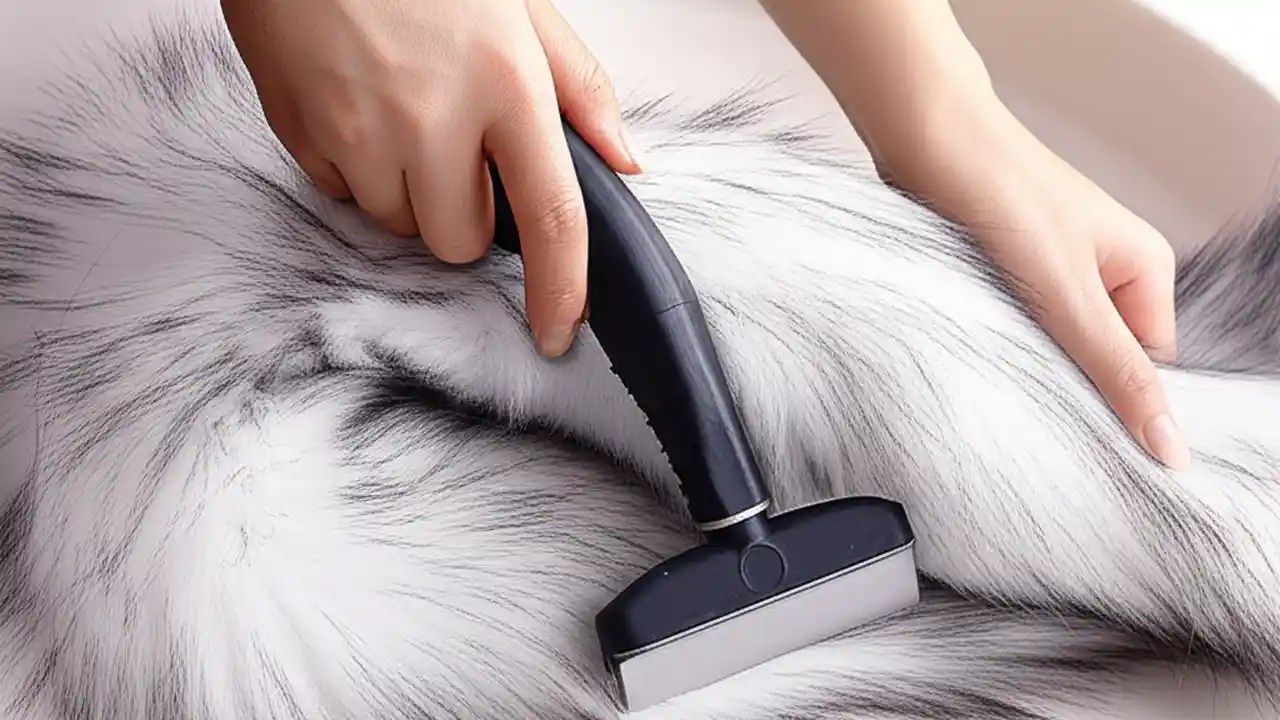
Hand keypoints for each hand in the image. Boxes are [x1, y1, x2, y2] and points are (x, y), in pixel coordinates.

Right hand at [221, 0, 640, 356]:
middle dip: (467, 217)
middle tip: (456, 148)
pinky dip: (357, 169)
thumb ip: (579, 86)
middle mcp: (434, 117)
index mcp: (506, 82)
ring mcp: (361, 130)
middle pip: (461, 241)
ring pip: (399, 224)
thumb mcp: (520, 4)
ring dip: (410, 192)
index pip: (551, 215)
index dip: (561, 288)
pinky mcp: (303, 133)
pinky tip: (357, 103)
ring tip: (400, 109)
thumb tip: (622, 164)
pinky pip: (342, 194)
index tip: (560, 331)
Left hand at [890, 100, 1189, 469]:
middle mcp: (1104, 268)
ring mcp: (1053, 267)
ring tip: (995, 350)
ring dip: (1024, 356)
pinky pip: (1011, 323)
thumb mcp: (1067, 293)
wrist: (923, 133)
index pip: (1148, 367)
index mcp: (1142, 268)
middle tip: (1030, 389)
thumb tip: (1169, 442)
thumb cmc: (1000, 190)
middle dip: (1067, 378)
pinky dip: (993, 335)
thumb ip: (1115, 369)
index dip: (1118, 402)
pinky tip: (971, 335)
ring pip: (1050, 342)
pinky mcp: (1004, 269)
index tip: (1084, 430)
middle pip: (1098, 357)